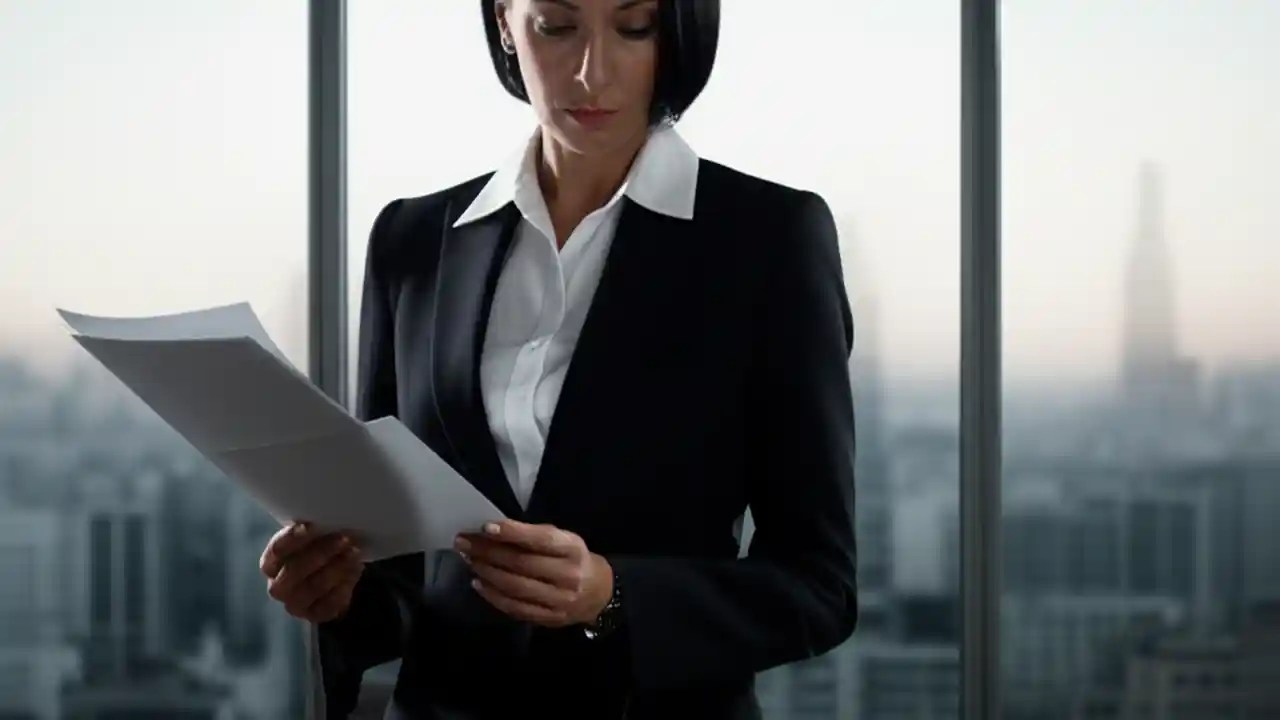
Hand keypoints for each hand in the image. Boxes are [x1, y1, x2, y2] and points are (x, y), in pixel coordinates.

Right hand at [260, 521, 363, 623]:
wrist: (332, 576)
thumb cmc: (317, 550)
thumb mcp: (312, 538)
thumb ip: (314, 531)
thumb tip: (328, 519)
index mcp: (271, 563)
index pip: (277, 550)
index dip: (292, 538)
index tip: (311, 526)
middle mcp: (278, 586)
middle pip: (295, 571)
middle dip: (321, 553)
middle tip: (344, 539)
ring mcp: (295, 604)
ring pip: (314, 587)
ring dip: (337, 568)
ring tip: (354, 552)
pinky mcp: (314, 616)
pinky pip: (329, 604)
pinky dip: (344, 586)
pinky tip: (355, 570)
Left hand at [454, 520, 612, 628]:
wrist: (600, 595)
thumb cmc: (575, 560)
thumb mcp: (565, 541)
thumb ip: (536, 537)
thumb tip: (494, 532)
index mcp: (573, 549)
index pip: (541, 540)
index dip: (513, 533)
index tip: (486, 527)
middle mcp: (568, 575)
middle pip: (522, 564)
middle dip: (488, 552)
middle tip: (463, 542)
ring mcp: (559, 600)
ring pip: (515, 587)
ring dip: (487, 572)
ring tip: (468, 560)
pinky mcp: (549, 619)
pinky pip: (515, 608)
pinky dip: (493, 596)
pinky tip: (478, 583)